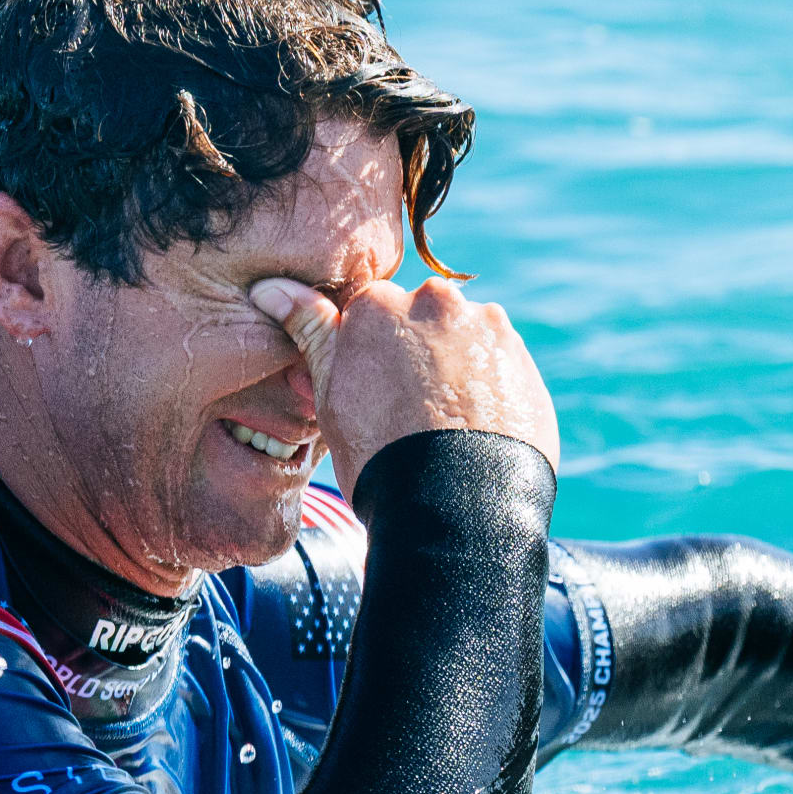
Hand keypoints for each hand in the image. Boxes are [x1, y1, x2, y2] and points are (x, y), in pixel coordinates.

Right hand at [247, 274, 560, 495]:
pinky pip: (496, 364)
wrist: (455, 506)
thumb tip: (271, 287)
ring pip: (462, 339)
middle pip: (421, 320)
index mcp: (379, 304)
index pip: (372, 313)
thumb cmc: (380, 454)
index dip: (371, 353)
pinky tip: (475, 426)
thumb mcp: (329, 395)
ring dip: (456, 367)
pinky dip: (487, 386)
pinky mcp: (520, 358)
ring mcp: (485, 327)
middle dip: (418, 353)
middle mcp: (436, 301)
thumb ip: (310, 331)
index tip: (375, 389)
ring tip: (446, 424)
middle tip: (411, 411)